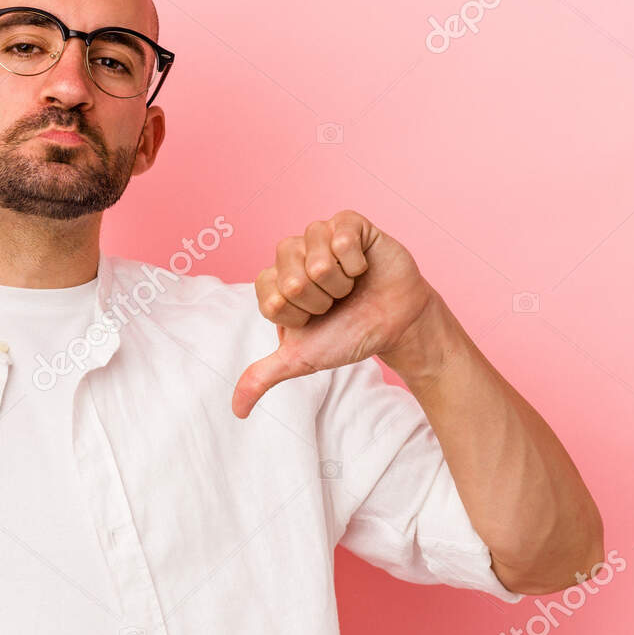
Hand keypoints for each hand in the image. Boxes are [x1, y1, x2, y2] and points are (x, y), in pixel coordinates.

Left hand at [232, 210, 439, 417]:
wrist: (396, 324)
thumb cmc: (348, 335)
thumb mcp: (302, 360)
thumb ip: (262, 378)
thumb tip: (237, 411)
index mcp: (273, 283)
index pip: (271, 298)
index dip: (299, 315)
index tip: (314, 319)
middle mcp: (291, 255)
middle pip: (292, 279)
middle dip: (321, 301)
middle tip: (336, 302)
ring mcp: (317, 235)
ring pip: (317, 260)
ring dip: (340, 283)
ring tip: (350, 286)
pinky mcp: (346, 222)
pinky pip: (340, 236)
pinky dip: (356, 261)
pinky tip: (362, 267)